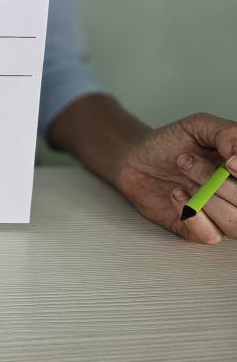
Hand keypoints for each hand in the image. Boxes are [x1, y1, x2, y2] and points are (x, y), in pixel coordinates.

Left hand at [116, 113, 236, 243]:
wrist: (136, 157)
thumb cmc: (170, 142)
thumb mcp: (199, 126)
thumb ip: (226, 133)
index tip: (229, 162)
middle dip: (216, 181)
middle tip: (187, 162)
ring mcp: (220, 215)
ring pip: (235, 224)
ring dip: (206, 199)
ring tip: (183, 180)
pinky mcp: (198, 229)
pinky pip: (210, 235)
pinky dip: (193, 216)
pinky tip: (177, 195)